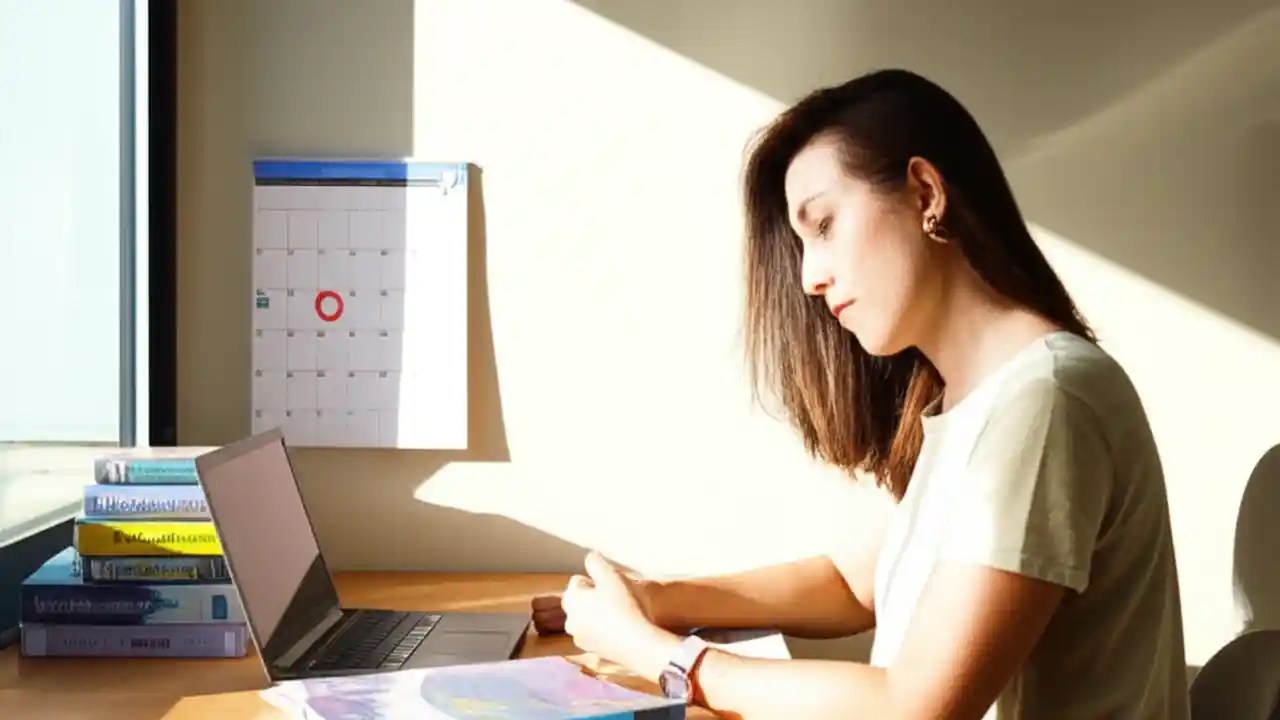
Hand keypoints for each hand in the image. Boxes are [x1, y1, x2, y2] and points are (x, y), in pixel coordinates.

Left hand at [530, 557, 652, 634]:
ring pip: (588, 617)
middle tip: (618, 598)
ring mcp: (579, 638)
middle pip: (581, 600)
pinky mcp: (591, 651)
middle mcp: (569, 620)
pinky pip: (596, 633)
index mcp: (571, 599)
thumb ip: (596, 562)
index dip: (597, 580)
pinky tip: (621, 629)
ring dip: (599, 614)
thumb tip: (590, 557)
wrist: (638, 644)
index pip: (578, 580)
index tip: (613, 586)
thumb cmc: (624, 606)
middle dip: (595, 597)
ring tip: (621, 614)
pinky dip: (604, 629)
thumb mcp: (610, 576)